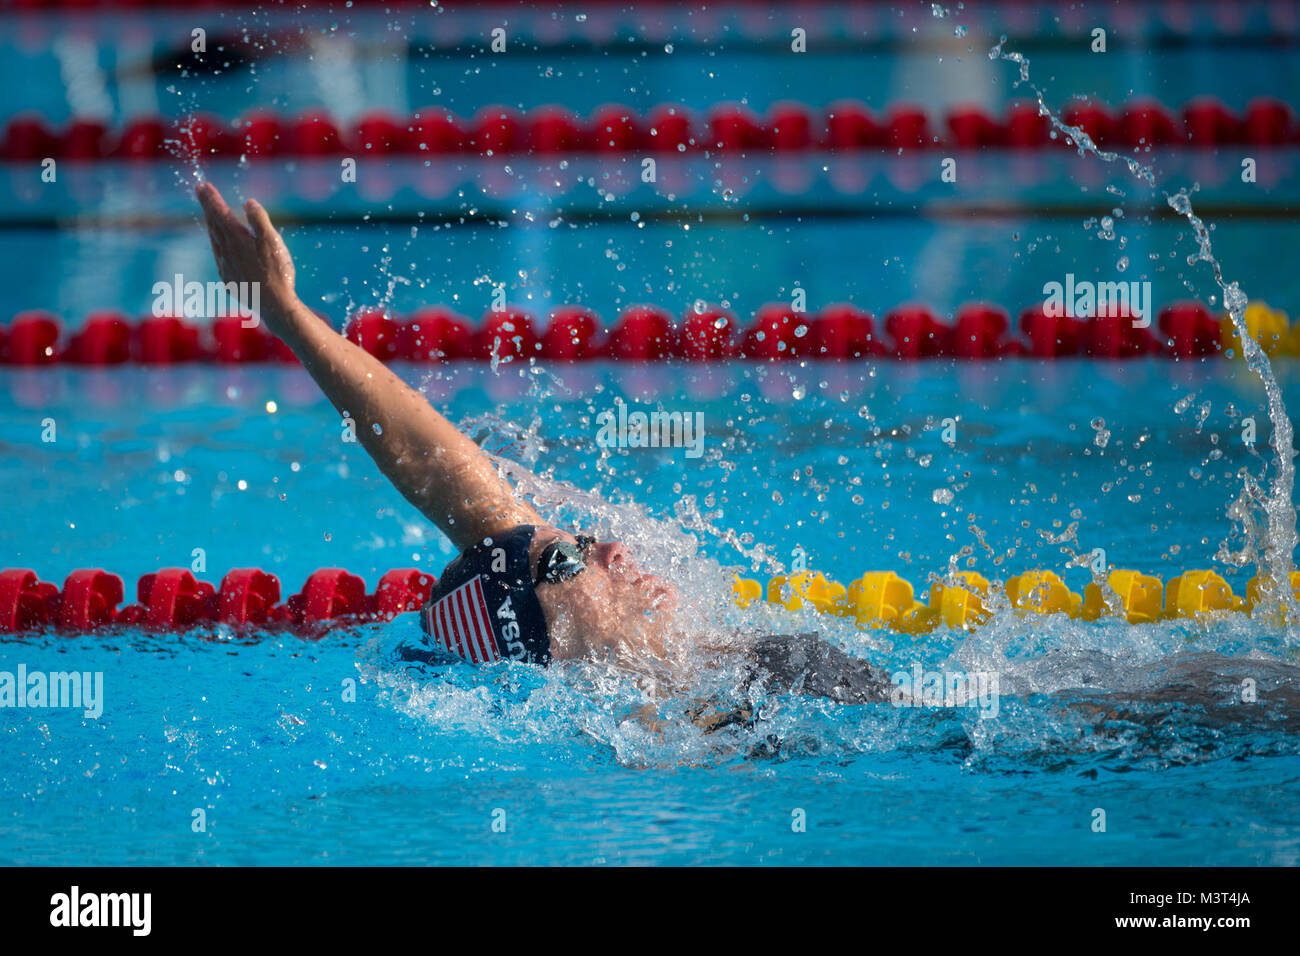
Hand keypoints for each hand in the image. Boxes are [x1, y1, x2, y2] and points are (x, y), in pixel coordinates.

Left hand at [196, 181, 297, 329]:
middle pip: (213, 224)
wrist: (275, 306)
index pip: (219, 213)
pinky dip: (217, 244)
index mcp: (236, 239)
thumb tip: (248, 203)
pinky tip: (221, 246)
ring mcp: (226, 267)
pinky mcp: (229, 280)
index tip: (203, 185)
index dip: (211, 198)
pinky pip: (219, 256)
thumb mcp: (273, 241)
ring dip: (211, 225)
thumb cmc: (277, 273)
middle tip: (201, 191)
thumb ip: (259, 219)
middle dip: (207, 206)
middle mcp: (226, 252)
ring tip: (210, 216)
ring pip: (214, 241)